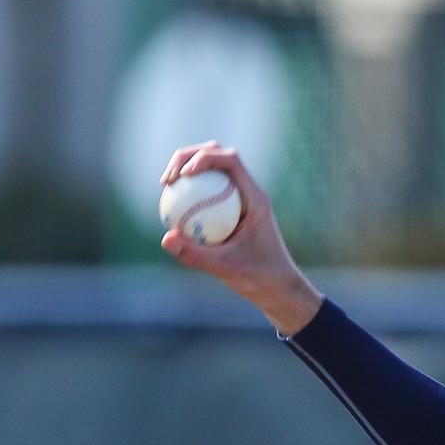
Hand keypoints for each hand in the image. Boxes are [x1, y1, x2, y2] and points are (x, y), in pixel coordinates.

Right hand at [159, 140, 322, 335]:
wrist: (279, 288)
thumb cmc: (259, 278)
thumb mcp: (225, 268)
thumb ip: (195, 254)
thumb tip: (166, 238)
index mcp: (255, 198)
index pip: (230, 161)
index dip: (203, 158)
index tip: (183, 175)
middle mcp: (249, 192)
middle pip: (218, 156)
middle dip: (188, 157)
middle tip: (167, 179)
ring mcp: (241, 198)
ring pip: (212, 171)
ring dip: (187, 169)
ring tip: (166, 187)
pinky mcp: (232, 208)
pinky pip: (208, 191)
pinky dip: (190, 192)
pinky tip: (170, 206)